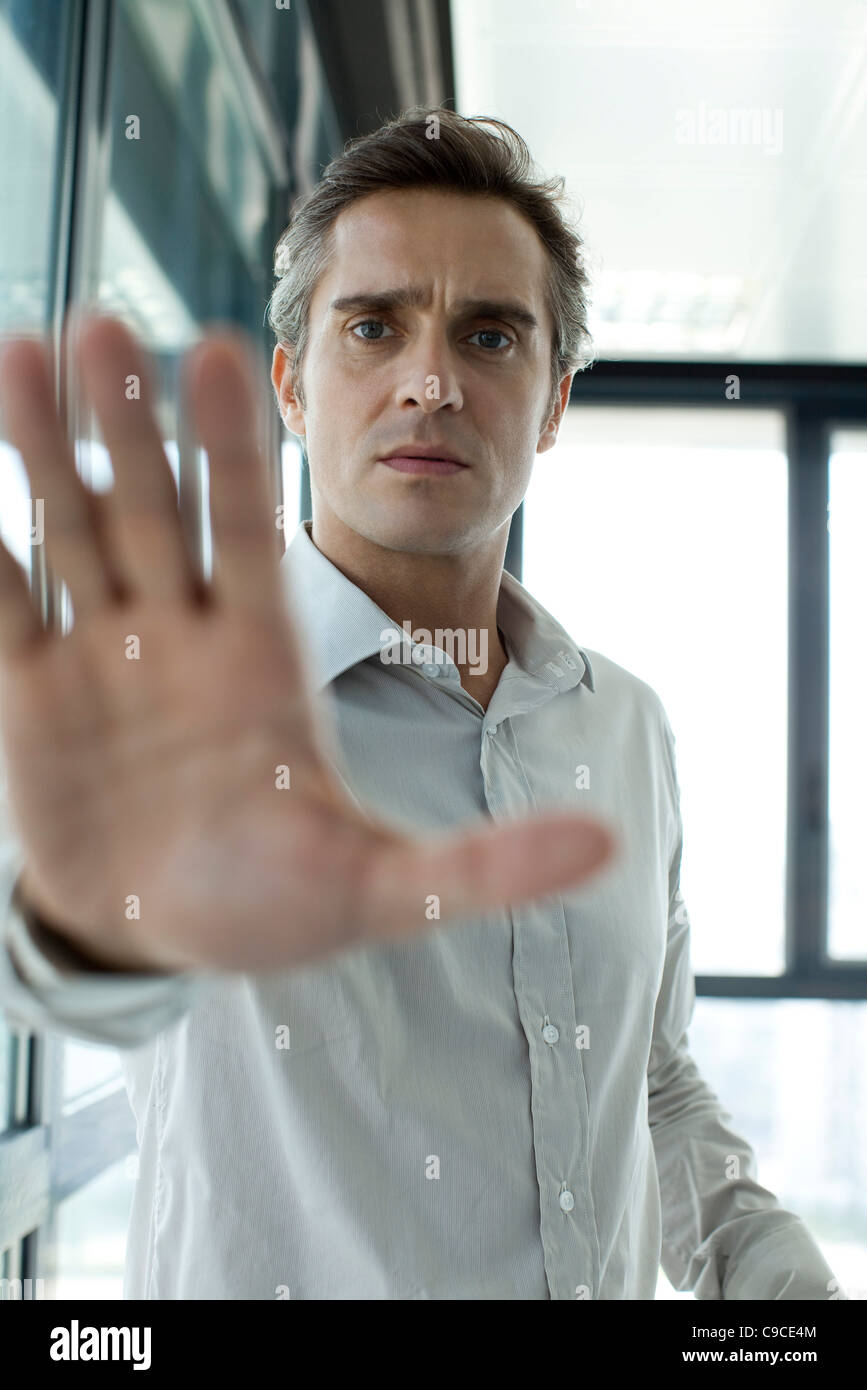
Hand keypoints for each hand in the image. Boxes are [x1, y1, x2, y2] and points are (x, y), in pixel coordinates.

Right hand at [0, 314, 614, 973]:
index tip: (221, 348)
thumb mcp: (388, 889)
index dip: (235, 449)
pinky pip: (2, 607)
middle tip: (105, 323)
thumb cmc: (280, 904)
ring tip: (22, 349)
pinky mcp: (33, 697)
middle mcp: (181, 638)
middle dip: (133, 422)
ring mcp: (101, 660)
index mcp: (265, 659)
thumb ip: (486, 866)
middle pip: (156, 506)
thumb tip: (609, 844)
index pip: (253, 530)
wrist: (170, 936)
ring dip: (46, 449)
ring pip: (72, 529)